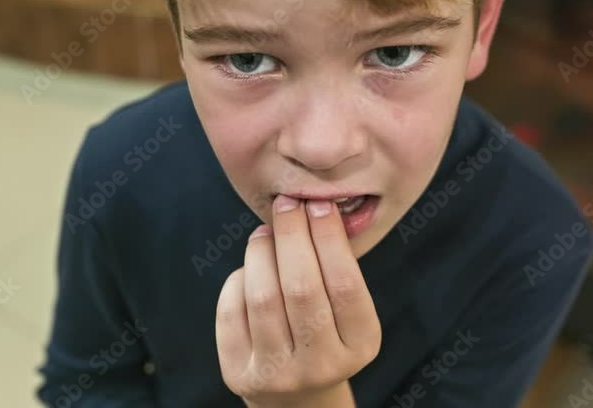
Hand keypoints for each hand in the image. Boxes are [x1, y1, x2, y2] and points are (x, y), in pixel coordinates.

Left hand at [215, 195, 381, 407]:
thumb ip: (336, 269)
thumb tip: (313, 206)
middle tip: (286, 205)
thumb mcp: (348, 312)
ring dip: (261, 251)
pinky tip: (252, 268)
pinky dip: (240, 279)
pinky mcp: (239, 374)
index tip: (318, 204)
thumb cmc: (327, 335)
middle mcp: (321, 365)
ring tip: (266, 232)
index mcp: (359, 345)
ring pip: (262, 296)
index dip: (328, 238)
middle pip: (301, 287)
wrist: (298, 396)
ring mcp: (277, 374)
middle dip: (291, 235)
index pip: (344, 282)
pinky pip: (232, 311)